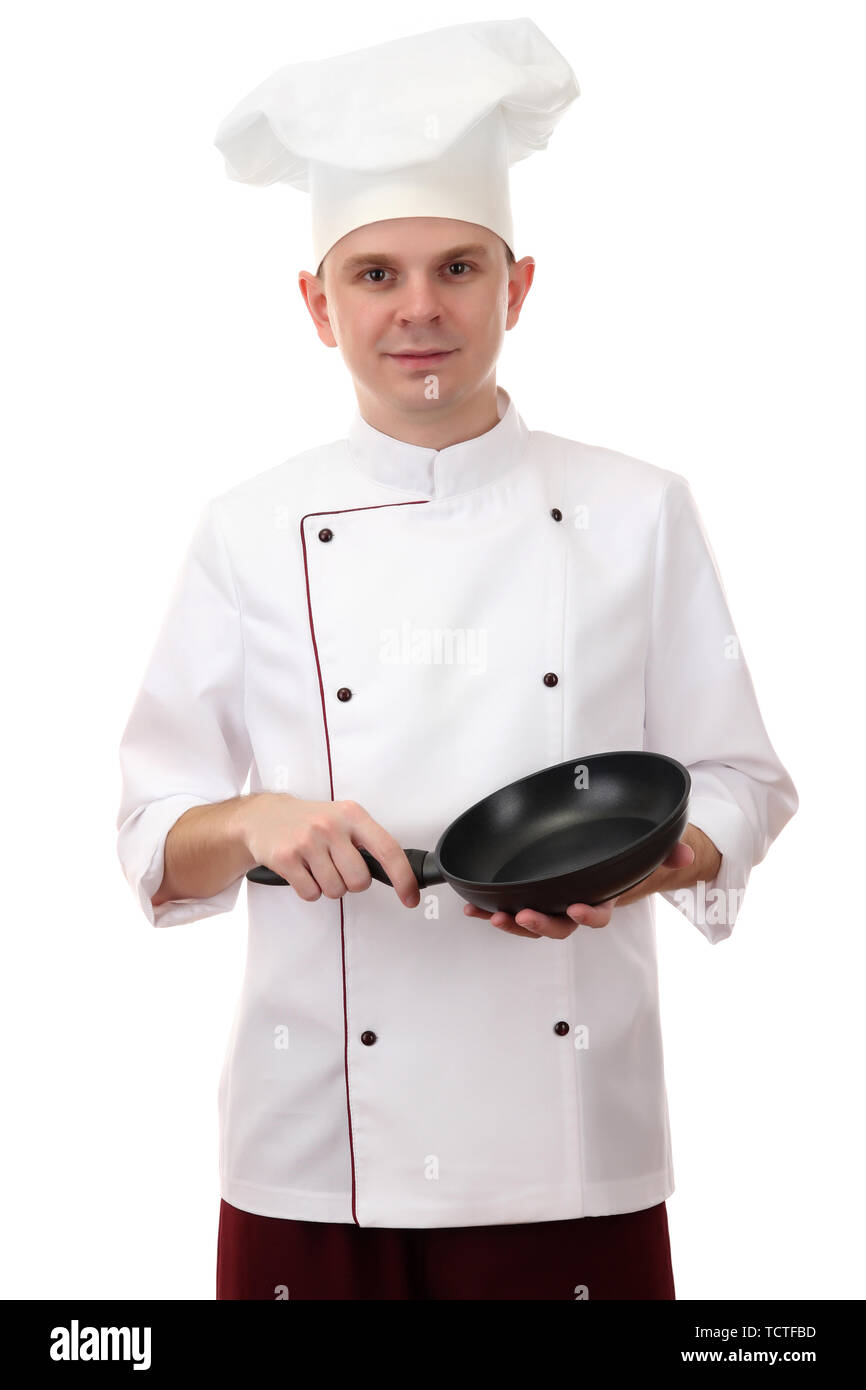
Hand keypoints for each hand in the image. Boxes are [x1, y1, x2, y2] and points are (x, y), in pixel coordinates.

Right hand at [240, 794, 420, 907]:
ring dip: (329, 887)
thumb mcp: (342, 817)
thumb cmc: (309, 821)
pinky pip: (311, 894)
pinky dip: (309, 890)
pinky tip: (302, 871)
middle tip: (337, 867)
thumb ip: (367, 840)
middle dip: (351, 883)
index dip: (403, 878)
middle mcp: (331, 826)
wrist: (263, 816)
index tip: (410, 897)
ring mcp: (307, 841)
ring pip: (335, 891)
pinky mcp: (286, 858)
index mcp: (352, 815)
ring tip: (316, 866)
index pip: (388, 849)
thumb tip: (397, 872)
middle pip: (359, 881)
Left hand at [463, 839, 696, 938]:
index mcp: (604, 898)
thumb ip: (669, 852)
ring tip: (493, 916)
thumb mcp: (654, 854)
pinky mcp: (535, 896)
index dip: (588, 915)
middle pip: (558, 925)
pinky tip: (474, 907)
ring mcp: (555, 904)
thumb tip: (684, 854)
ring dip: (511, 922)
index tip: (576, 909)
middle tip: (523, 915)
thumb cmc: (634, 862)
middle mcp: (578, 906)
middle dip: (539, 924)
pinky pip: (513, 908)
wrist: (623, 865)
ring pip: (533, 921)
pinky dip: (492, 909)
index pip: (598, 913)